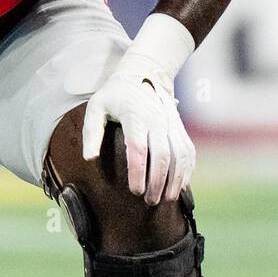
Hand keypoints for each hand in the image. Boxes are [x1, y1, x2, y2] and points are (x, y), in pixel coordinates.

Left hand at [82, 70, 194, 205]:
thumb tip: (90, 159)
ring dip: (175, 179)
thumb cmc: (114, 96)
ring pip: (179, 155)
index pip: (139, 148)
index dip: (138, 172)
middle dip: (158, 181)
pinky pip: (188, 151)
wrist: (141, 74)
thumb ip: (92, 133)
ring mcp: (171, 123)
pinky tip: (180, 186)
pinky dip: (186, 170)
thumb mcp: (96, 108)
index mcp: (135, 116)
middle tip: (149, 202)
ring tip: (166, 199)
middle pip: (162, 155)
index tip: (135, 191)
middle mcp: (157, 119)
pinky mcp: (179, 128)